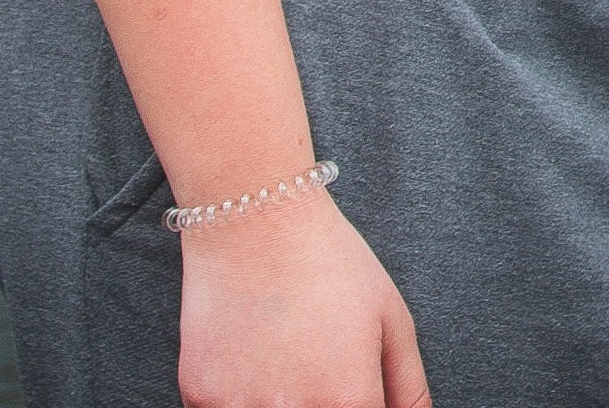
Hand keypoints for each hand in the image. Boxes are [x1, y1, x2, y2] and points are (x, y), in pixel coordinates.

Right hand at [174, 183, 431, 407]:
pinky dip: (237, 394)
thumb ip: (409, 388)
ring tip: (281, 356)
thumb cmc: (330, 262)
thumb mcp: (392, 319)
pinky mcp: (199, 395)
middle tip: (313, 364)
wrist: (254, 219)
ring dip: (276, 401)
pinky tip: (248, 352)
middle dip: (319, 402)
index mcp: (348, 399)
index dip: (357, 405)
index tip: (348, 387)